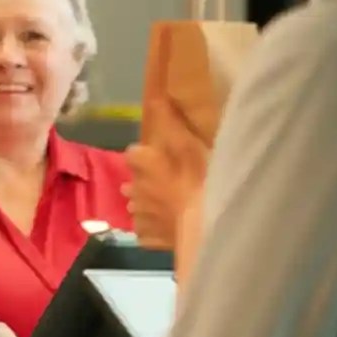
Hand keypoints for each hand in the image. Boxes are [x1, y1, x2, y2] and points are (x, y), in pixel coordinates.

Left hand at [122, 101, 209, 249]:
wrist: (203, 227)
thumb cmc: (200, 181)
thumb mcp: (190, 145)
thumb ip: (172, 122)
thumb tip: (156, 97)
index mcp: (142, 163)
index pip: (134, 154)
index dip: (145, 156)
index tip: (158, 158)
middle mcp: (133, 188)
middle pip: (133, 182)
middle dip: (144, 183)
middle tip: (166, 185)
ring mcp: (138, 216)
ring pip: (137, 208)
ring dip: (147, 206)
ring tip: (167, 208)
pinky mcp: (146, 238)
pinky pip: (147, 233)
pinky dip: (154, 231)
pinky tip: (168, 230)